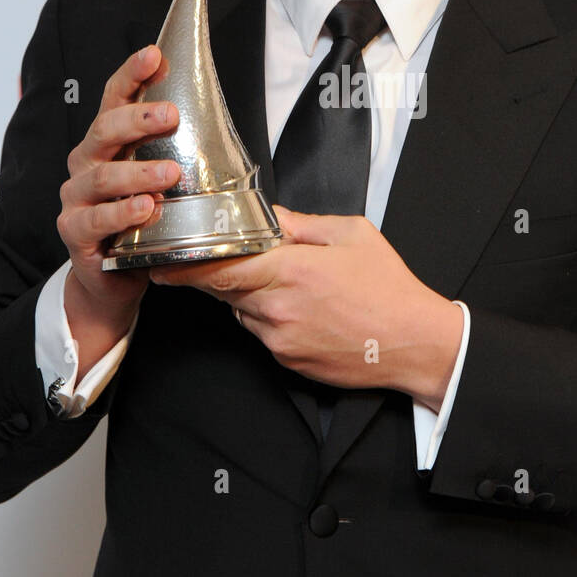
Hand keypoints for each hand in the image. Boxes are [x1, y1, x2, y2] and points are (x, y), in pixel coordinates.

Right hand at [56, 46, 180, 364]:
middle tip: (171, 114)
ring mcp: (76, 198)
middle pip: (104, 131)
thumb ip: (176, 152)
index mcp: (106, 144)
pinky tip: (147, 209)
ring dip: (138, 172)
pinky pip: (96, 219)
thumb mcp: (160, 183)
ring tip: (171, 173)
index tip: (154, 54)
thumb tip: (218, 120)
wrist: (114, 280)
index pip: (113, 100)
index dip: (131, 75)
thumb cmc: (143, 223)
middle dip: (137, 119)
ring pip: (101, 176)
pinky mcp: (75, 233)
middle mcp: (85, 164)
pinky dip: (123, 213)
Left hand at [150, 206, 463, 409]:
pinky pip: (262, 333)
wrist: (414, 343)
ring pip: (242, 311)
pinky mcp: (287, 360)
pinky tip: (302, 308)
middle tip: (217, 258)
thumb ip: (302, 224)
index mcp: (291, 270)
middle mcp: (278, 307)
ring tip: (288, 284)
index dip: (185, 264)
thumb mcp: (352, 235)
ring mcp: (280, 338)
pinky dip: (268, 317)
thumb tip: (270, 216)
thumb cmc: (388, 288)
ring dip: (248, 295)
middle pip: (223, 289)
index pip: (219, 267)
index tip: (162, 258)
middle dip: (218, 273)